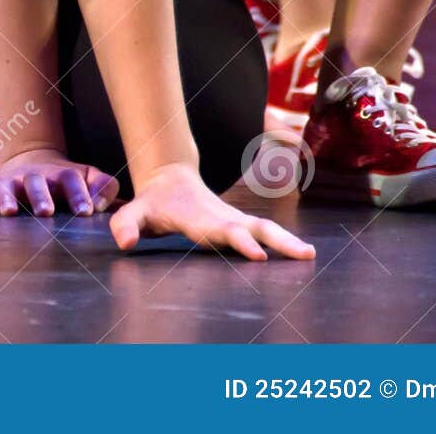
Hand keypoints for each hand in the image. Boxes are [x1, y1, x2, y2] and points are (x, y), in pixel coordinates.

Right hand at [0, 148, 118, 215]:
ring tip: (8, 212)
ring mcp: (13, 183)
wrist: (35, 162)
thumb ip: (105, 186)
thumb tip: (100, 205)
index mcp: (62, 175)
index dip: (80, 194)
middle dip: (41, 196)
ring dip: (7, 198)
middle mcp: (36, 177)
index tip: (85, 211)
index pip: (72, 181)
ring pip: (7, 188)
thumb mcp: (90, 176)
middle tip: (46, 212)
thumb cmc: (68, 180)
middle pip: (37, 183)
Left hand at [112, 164, 315, 260]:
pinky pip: (266, 234)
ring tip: (310, 255)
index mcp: (200, 219)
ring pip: (266, 230)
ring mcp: (234, 221)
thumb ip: (125, 225)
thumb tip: (125, 244)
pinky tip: (303, 255)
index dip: (239, 242)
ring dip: (288, 242)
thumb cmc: (151, 203)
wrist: (168, 180)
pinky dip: (284, 243)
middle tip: (303, 255)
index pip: (222, 232)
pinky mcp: (240, 225)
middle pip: (254, 229)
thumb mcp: (133, 213)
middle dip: (278, 242)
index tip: (257, 256)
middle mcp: (223, 219)